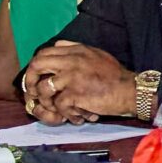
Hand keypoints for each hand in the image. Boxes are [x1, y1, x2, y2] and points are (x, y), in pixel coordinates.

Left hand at [19, 42, 135, 122]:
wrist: (131, 90)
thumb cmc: (115, 75)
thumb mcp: (96, 54)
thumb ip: (76, 49)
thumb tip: (58, 45)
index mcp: (76, 51)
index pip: (44, 52)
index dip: (35, 65)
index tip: (36, 77)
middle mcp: (72, 61)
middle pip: (37, 65)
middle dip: (30, 80)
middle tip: (33, 92)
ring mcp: (72, 77)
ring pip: (43, 88)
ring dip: (47, 101)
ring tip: (58, 109)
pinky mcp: (75, 94)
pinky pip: (59, 105)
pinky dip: (66, 114)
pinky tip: (77, 117)